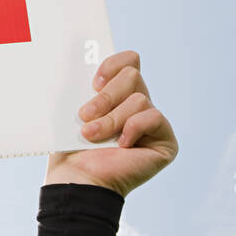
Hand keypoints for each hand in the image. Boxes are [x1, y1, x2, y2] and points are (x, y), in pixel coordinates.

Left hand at [44, 50, 177, 197]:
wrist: (77, 179)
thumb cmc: (69, 148)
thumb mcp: (72, 109)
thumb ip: (85, 85)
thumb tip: (80, 56)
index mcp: (117, 94)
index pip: (129, 61)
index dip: (113, 65)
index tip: (93, 81)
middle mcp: (137, 105)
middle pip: (133, 76)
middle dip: (105, 97)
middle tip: (85, 115)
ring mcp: (153, 123)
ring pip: (138, 99)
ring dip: (110, 120)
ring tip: (92, 136)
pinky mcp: (165, 141)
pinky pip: (153, 117)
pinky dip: (132, 129)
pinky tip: (122, 146)